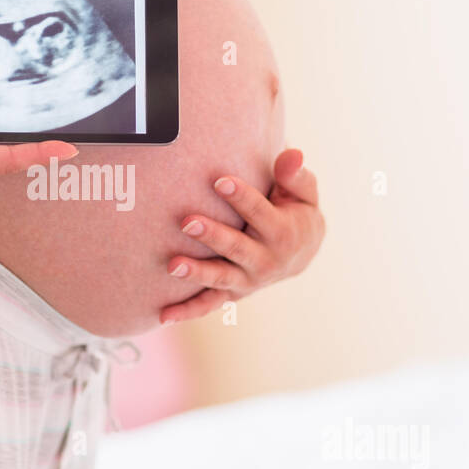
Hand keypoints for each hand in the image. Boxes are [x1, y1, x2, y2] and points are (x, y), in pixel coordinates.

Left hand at [160, 148, 323, 323]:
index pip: (260, 212)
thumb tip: (292, 153)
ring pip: (220, 277)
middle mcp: (266, 261)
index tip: (219, 180)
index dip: (240, 196)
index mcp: (283, 232)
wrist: (302, 255)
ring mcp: (248, 280)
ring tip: (172, 265)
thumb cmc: (297, 212)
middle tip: (187, 222)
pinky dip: (188, 311)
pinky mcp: (233, 293)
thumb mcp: (304, 193)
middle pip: (237, 247)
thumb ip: (296, 175)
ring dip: (197, 272)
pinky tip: (164, 315)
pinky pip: (210, 304)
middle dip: (212, 235)